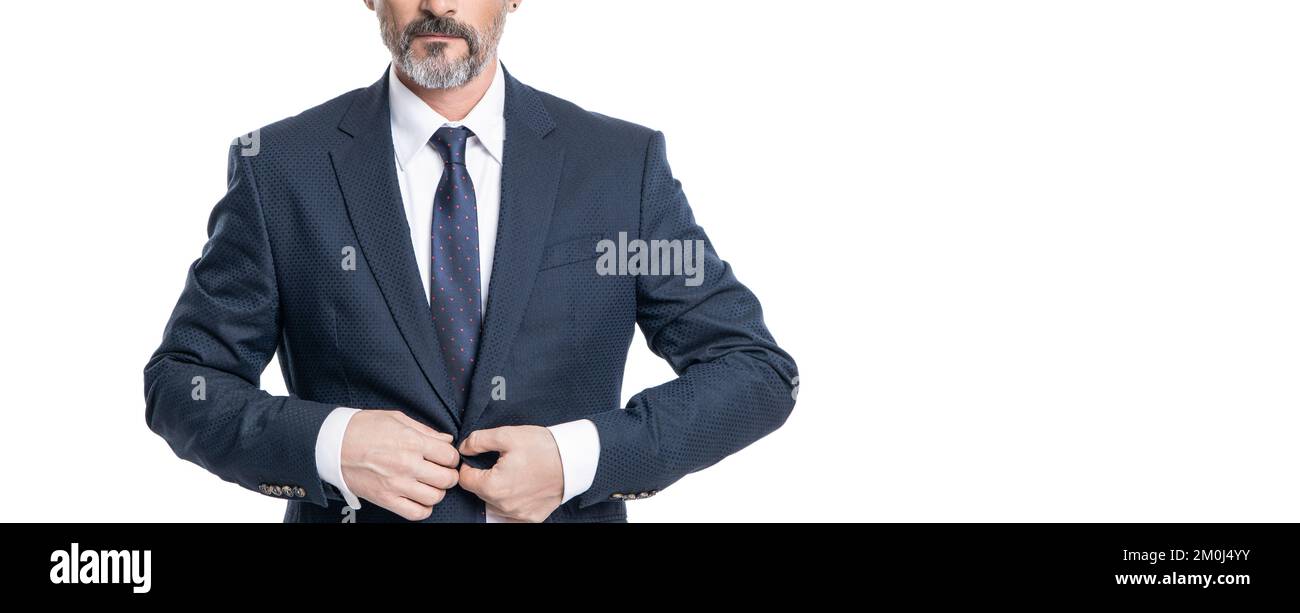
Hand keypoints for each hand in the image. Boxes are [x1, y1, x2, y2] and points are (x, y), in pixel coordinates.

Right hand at [340, 410, 459, 520]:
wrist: (332, 444)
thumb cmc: (362, 428)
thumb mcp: (396, 419)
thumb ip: (425, 431)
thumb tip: (446, 440)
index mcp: (412, 442)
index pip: (449, 456)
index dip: (451, 457)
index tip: (445, 457)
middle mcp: (407, 465)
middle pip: (447, 478)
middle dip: (449, 475)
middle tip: (441, 471)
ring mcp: (397, 484)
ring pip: (435, 497)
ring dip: (437, 491)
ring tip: (429, 484)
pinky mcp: (385, 499)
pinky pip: (416, 513)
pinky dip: (423, 508)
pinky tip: (419, 498)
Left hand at [457, 426, 564, 522]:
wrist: (574, 460)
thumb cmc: (542, 447)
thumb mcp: (507, 435)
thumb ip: (478, 441)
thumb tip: (463, 448)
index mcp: (493, 486)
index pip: (464, 479)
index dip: (469, 465)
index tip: (481, 457)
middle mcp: (503, 505)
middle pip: (479, 492)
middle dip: (485, 477)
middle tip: (502, 462)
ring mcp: (518, 514)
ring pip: (494, 502)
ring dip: (498, 490)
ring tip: (514, 473)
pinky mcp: (531, 517)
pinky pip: (512, 511)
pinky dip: (513, 500)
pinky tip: (524, 486)